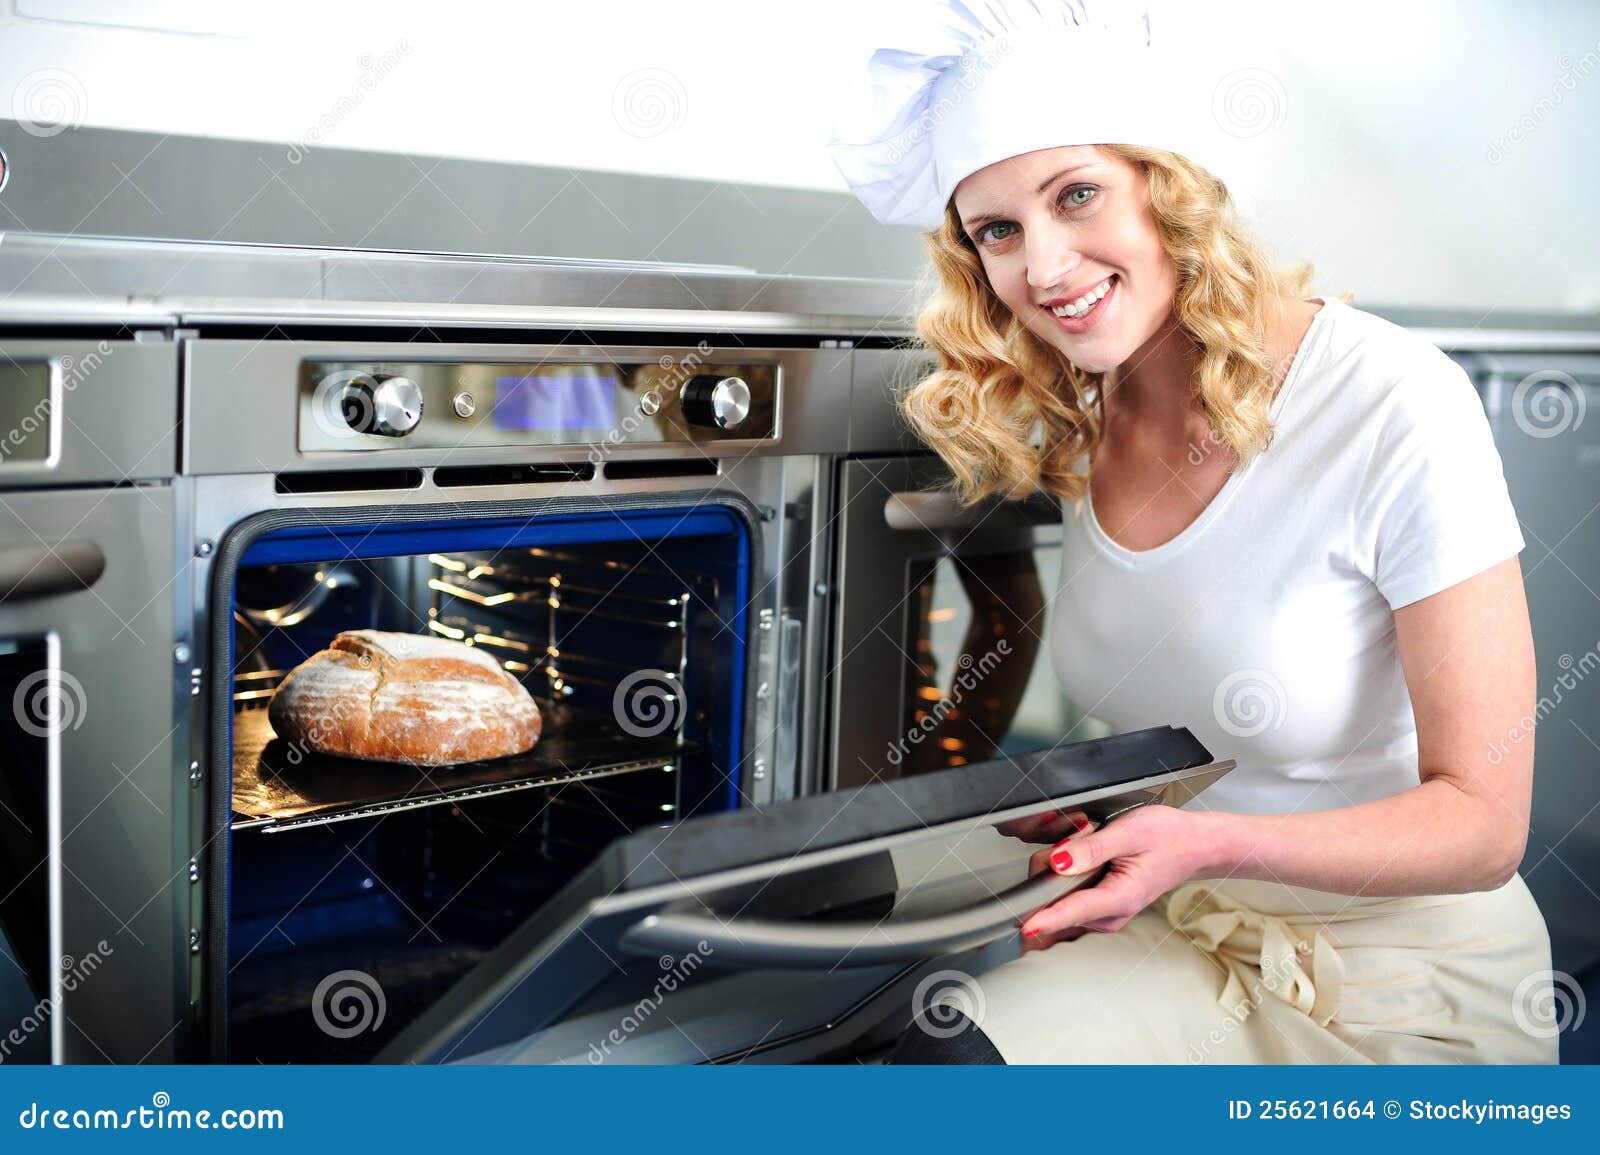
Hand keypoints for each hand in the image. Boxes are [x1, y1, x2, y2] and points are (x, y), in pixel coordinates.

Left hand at [1018, 804, 1217, 951]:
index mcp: (1120, 898)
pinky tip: (1085, 855)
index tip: (1024, 927)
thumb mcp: (1129, 832)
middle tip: (1081, 838)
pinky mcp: (1097, 908)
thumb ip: (1092, 848)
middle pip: (1057, 902)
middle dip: (1053, 870)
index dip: (1045, 918)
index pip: (1074, 912)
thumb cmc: (1166, 838)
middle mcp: (1109, 914)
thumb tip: (1059, 861)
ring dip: (1060, 870)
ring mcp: (1103, 914)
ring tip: (1090, 843)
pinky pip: (1066, 896)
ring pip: (1058, 899)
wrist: (1190, 845)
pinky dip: (1066, 874)